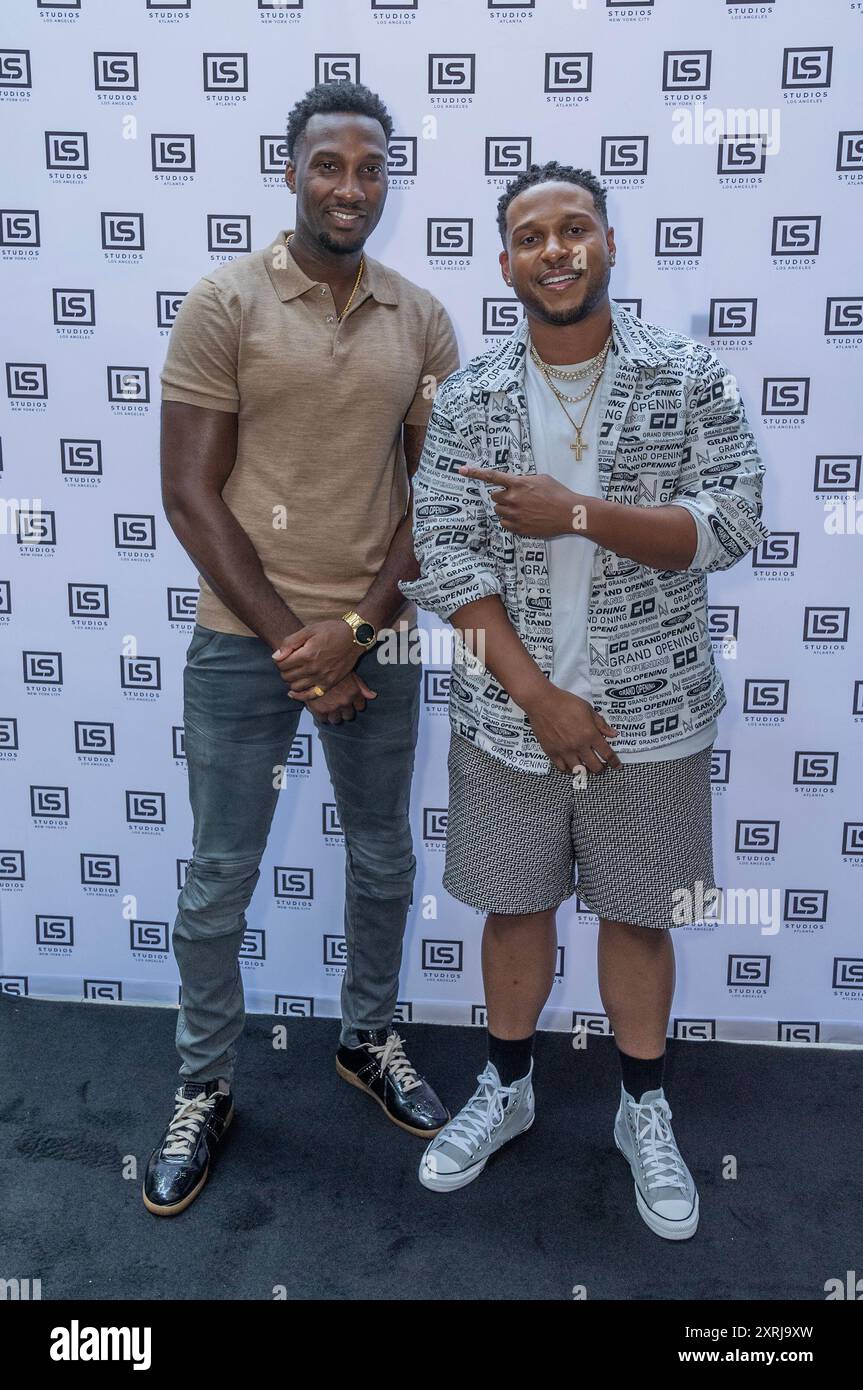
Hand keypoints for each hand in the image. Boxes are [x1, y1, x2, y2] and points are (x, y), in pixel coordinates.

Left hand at [271, 620, 357, 693]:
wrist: (354, 636)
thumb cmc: (331, 630)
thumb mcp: (309, 630)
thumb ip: (290, 643)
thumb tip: (276, 657)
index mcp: (306, 655)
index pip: (281, 664)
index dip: (279, 660)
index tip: (283, 656)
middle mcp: (313, 669)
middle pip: (287, 676)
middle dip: (283, 670)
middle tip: (288, 663)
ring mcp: (322, 678)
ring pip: (295, 687)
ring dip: (291, 681)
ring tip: (294, 673)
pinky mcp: (329, 683)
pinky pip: (310, 696)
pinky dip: (300, 696)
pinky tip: (294, 692)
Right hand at [301, 671, 377, 724]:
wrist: (313, 665)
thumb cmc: (332, 665)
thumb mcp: (350, 673)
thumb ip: (361, 686)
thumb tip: (373, 696)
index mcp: (354, 692)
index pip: (360, 707)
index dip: (355, 705)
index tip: (351, 702)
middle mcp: (345, 701)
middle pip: (349, 716)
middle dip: (344, 712)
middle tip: (339, 706)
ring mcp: (332, 707)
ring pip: (336, 720)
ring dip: (334, 715)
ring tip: (329, 709)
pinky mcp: (319, 710)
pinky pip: (323, 719)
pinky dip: (322, 716)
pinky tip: (320, 709)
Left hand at [458, 464, 579, 537]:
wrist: (570, 513)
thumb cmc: (558, 493)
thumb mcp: (541, 479)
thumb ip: (524, 480)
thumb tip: (516, 483)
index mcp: (518, 483)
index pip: (492, 476)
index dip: (475, 473)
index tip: (461, 470)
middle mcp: (513, 499)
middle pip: (495, 497)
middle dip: (503, 497)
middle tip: (518, 498)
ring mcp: (515, 514)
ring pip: (498, 511)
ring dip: (506, 509)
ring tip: (524, 509)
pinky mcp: (518, 528)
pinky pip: (504, 524)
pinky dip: (510, 521)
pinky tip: (524, 518)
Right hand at [523, 685, 618, 774]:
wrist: (543, 702)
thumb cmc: (566, 702)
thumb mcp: (588, 709)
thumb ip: (601, 724)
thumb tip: (614, 734)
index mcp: (590, 735)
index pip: (607, 754)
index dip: (614, 762)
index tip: (617, 766)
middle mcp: (579, 746)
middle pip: (595, 766)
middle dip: (601, 768)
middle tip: (600, 764)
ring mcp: (564, 751)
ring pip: (579, 770)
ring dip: (585, 769)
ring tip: (585, 766)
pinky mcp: (551, 752)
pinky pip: (562, 768)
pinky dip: (568, 768)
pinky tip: (570, 764)